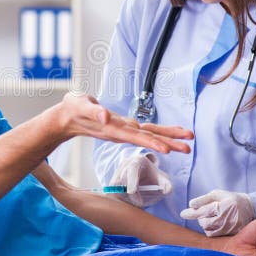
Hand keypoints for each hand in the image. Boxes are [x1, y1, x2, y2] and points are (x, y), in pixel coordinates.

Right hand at [57, 93, 193, 154]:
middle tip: (188, 148)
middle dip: (168, 143)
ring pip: (149, 136)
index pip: (135, 137)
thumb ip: (92, 110)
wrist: (67, 118)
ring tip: (187, 143)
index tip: (167, 150)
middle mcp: (121, 132)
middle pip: (148, 139)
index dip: (152, 143)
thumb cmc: (73, 109)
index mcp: (113, 129)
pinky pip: (146, 131)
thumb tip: (105, 116)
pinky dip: (159, 132)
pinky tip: (172, 135)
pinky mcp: (124, 127)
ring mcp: (124, 130)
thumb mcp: (79, 105)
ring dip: (168, 139)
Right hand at [111, 150, 171, 206]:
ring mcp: (117, 172)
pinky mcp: (113, 180)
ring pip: (117, 187)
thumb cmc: (154, 178)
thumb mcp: (164, 181)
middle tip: (140, 203)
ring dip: (126, 196)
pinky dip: (122, 197)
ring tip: (138, 197)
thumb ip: (167, 186)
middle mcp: (125, 164)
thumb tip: (166, 191)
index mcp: (138, 161)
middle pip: (122, 179)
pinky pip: (114, 191)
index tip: (132, 192)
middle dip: (130, 193)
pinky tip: (130, 197)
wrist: (145, 176)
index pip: (132, 170)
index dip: (131, 180)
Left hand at [180, 189, 254, 235]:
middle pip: (205, 223)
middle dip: (201, 219)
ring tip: (211, 218)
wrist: (251, 208)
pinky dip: (212, 230)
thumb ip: (204, 199)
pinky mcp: (233, 234)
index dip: (191, 213)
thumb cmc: (231, 199)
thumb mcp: (218, 194)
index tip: (182, 214)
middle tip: (205, 214)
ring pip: (209, 231)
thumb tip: (191, 205)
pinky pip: (216, 235)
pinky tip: (216, 224)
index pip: (204, 211)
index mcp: (224, 205)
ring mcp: (231, 228)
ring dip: (206, 225)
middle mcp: (228, 218)